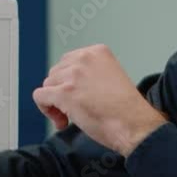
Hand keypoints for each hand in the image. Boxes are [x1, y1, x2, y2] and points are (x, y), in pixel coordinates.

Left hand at [33, 44, 167, 155]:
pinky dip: (46, 110)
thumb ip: (91, 75)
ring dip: (55, 103)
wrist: (135, 124)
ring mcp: (73, 75)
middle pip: (55, 73)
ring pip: (47, 85)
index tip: (79, 96)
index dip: (70, 82)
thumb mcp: (112, 77)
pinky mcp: (65, 93)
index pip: (68, 62)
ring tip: (71, 118)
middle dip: (60, 92)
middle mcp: (84, 59)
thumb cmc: (127, 110)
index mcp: (98, 52)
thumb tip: (68, 84)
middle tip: (74, 110)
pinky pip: (40, 97)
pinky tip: (62, 121)